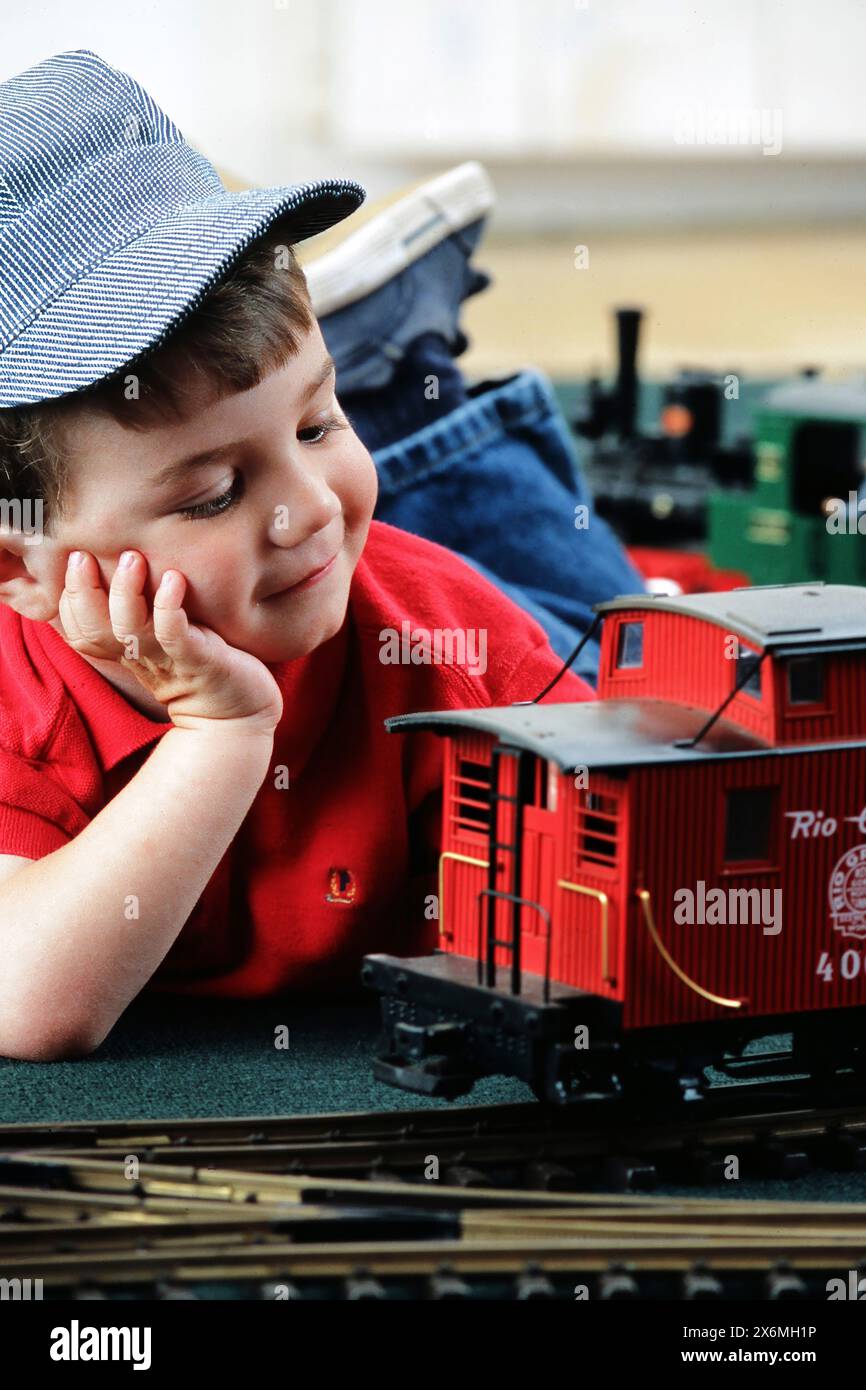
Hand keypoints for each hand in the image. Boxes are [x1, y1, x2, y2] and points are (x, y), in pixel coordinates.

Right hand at [58, 550, 282, 733]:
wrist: (242, 715)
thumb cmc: (207, 667)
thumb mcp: (167, 641)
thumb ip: (146, 613)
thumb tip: (127, 568)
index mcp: (128, 651)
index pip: (80, 630)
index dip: (68, 600)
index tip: (74, 561)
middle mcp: (141, 656)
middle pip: (95, 631)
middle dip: (81, 592)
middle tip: (83, 556)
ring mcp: (170, 660)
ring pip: (129, 630)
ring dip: (126, 592)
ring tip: (132, 558)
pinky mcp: (200, 661)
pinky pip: (175, 636)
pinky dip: (168, 608)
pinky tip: (173, 579)